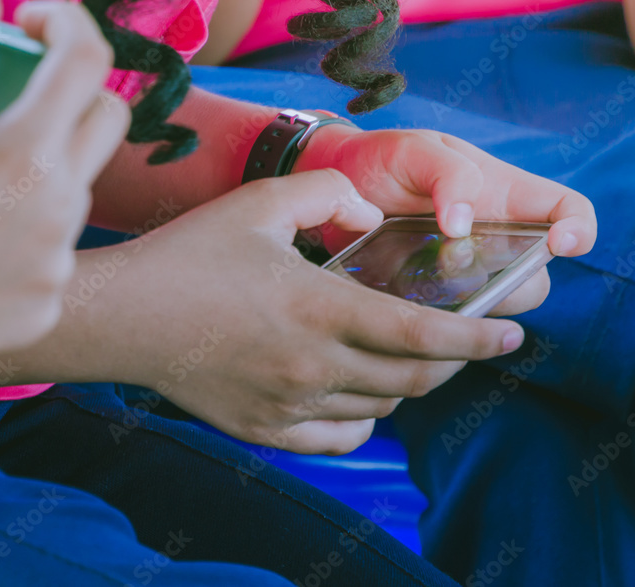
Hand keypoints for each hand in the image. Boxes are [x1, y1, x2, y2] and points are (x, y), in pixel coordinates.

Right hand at [0, 0, 127, 372]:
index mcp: (25, 155)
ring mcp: (59, 262)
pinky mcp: (48, 301)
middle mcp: (60, 209)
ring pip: (76, 186)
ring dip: (42, 165)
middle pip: (106, 120)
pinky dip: (27, 228)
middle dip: (71, 91)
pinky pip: (55, 245)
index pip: (88, 61)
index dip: (67, 23)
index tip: (32, 24)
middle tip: (16, 96)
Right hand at [96, 170, 527, 454]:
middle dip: (453, 364)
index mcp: (319, 309)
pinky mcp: (264, 429)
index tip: (511, 335)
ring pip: (379, 410)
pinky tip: (357, 395)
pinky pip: (336, 441)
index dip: (478, 339)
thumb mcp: (259, 201)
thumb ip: (328, 193)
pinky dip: (362, 422)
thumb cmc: (189, 255)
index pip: (423, 338)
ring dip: (406, 386)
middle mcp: (313, 367)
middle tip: (464, 343)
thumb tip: (372, 216)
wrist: (123, 318)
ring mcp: (288, 405)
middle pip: (412, 381)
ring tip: (406, 360)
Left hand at [294, 126, 597, 315]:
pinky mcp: (430, 301)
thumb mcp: (412, 149)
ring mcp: (463, 275)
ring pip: (495, 309)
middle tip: (458, 264)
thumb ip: (448, 174)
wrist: (331, 186)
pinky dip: (435, 324)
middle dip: (513, 283)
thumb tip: (463, 224)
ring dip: (472, 305)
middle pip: (536, 278)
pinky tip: (403, 306)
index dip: (579, 230)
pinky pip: (449, 326)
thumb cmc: (380, 160)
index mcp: (502, 194)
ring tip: (425, 280)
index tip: (558, 245)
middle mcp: (492, 239)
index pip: (568, 210)